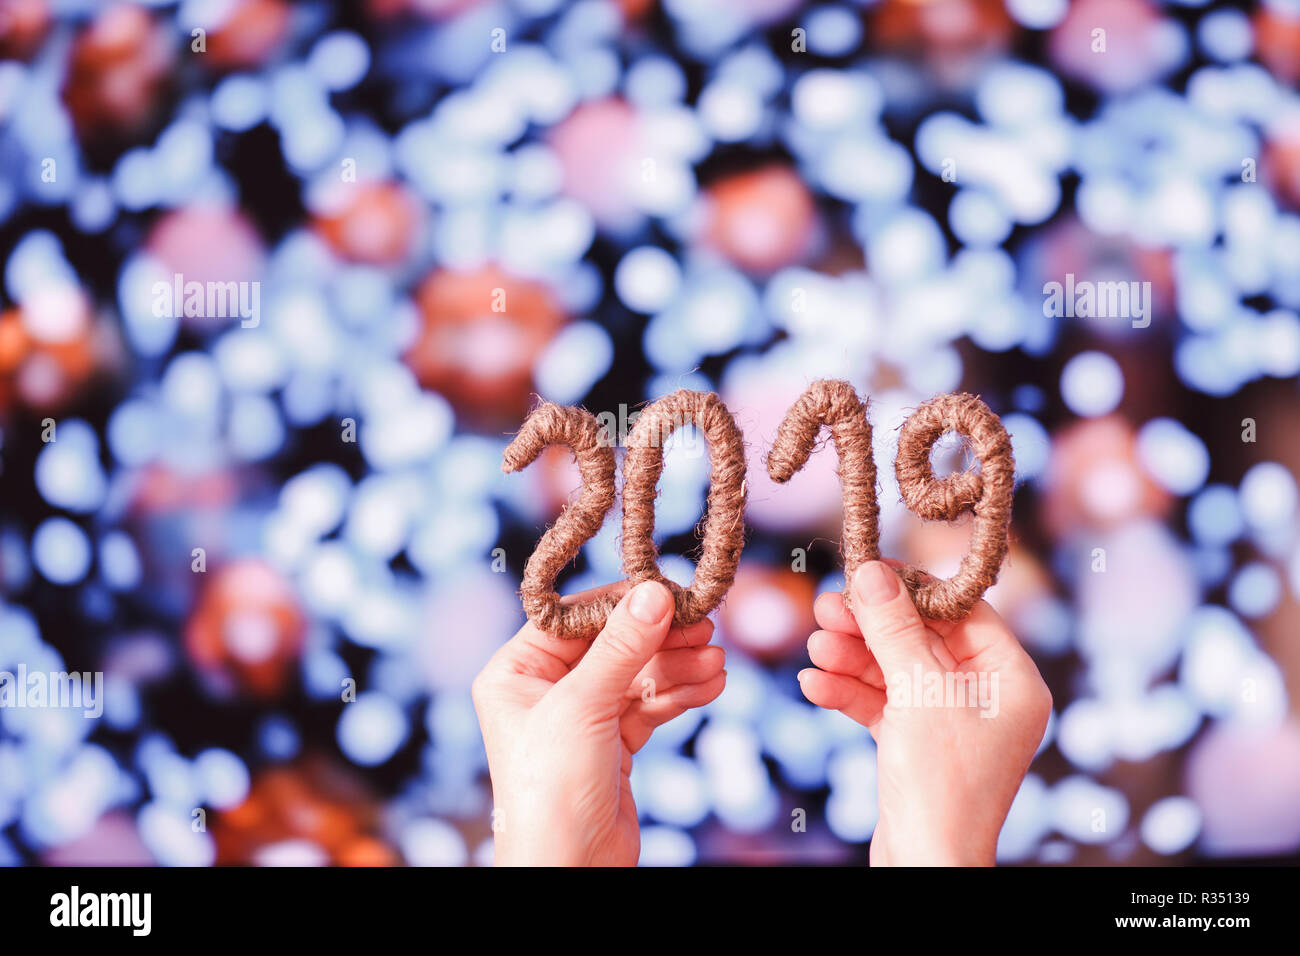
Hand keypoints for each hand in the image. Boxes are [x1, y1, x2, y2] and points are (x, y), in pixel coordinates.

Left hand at [473, 580, 725, 865]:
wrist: (569, 870)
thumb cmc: (551, 789)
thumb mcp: (583, 706)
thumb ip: (621, 647)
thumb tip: (655, 592)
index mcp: (515, 672)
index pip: (574, 618)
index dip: (623, 603)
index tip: (670, 590)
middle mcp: (544, 690)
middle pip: (612, 645)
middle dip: (661, 638)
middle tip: (705, 627)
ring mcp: (580, 718)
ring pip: (637, 675)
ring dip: (678, 667)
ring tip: (717, 663)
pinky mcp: (611, 745)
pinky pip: (649, 707)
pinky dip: (680, 695)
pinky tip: (711, 686)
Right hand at [798, 560, 1051, 865]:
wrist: (924, 867)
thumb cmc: (940, 782)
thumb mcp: (917, 691)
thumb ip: (892, 627)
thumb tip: (870, 571)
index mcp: (1011, 680)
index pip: (962, 612)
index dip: (912, 588)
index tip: (865, 572)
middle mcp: (986, 698)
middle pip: (922, 638)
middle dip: (870, 626)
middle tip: (825, 606)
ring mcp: (950, 723)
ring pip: (895, 670)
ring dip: (851, 657)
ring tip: (814, 646)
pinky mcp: (917, 746)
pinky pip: (882, 704)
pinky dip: (849, 693)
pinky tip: (813, 684)